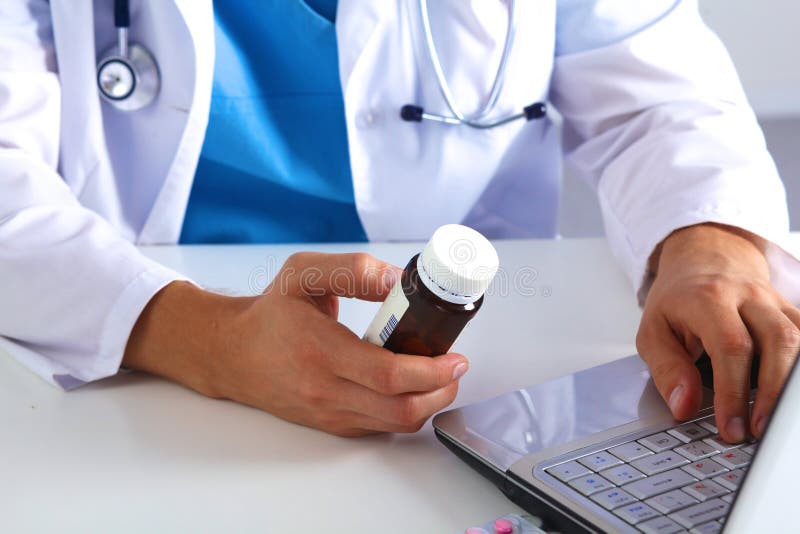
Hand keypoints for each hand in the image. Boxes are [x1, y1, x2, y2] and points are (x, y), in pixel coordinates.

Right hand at [123, 252, 468, 435]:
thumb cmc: (271, 313)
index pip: (389, 376)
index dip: (432, 371)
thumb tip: (399, 282)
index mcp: (322, 352)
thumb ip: (354, 270)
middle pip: (401, 409)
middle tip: (455, 368)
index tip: (456, 357)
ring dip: (427, 403)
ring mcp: (329, 413)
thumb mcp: (305, 273)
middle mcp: (326, 391)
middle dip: (441, 391)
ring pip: (394, 424)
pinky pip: (379, 427)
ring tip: (439, 376)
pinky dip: (404, 411)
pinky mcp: (330, 424)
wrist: (233, 353)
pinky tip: (411, 388)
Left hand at [637, 223, 799, 441]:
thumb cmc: (677, 300)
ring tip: (775, 422)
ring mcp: (775, 302)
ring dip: (790, 385)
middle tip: (757, 431)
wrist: (704, 258)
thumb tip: (684, 407)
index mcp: (708, 298)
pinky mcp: (790, 311)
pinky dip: (798, 370)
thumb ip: (667, 370)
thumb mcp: (653, 331)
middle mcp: (748, 296)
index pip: (730, 347)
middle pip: (778, 341)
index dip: (733, 392)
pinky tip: (788, 397)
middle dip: (771, 393)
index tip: (730, 427)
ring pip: (799, 339)